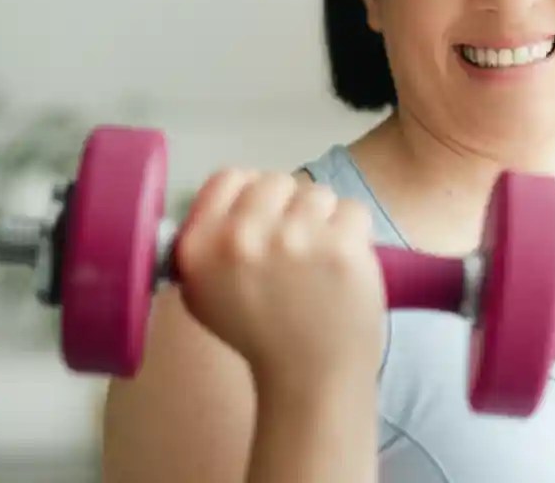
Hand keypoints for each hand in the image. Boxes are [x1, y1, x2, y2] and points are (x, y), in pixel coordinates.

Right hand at [173, 169, 387, 392]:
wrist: (311, 376)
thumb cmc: (261, 336)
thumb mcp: (204, 294)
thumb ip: (207, 243)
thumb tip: (225, 201)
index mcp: (200, 246)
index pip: (229, 177)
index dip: (251, 195)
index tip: (265, 220)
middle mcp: (241, 236)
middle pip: (276, 181)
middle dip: (290, 208)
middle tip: (296, 248)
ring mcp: (294, 238)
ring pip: (317, 193)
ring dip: (324, 220)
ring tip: (320, 261)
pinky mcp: (340, 245)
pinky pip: (352, 210)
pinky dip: (354, 234)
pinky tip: (343, 266)